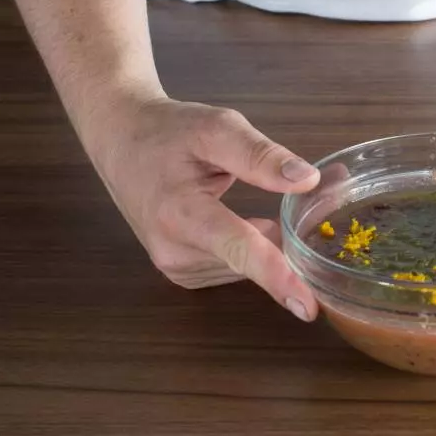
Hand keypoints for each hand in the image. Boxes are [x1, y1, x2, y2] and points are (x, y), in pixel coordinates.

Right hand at [82, 95, 320, 320]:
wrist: (119, 139)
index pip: (238, 250)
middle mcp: (174, 250)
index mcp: (181, 214)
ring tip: (276, 213)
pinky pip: (235, 266)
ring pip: (247, 266)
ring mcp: (176, 266)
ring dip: (271, 246)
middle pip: (250, 260)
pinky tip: (253, 224)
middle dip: (290, 245)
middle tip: (316, 213)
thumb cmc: (167, 131)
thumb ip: (260, 156)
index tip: (308, 306)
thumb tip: (307, 180)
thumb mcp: (216, 128)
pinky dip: (253, 249)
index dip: (277, 277)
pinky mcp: (182, 271)